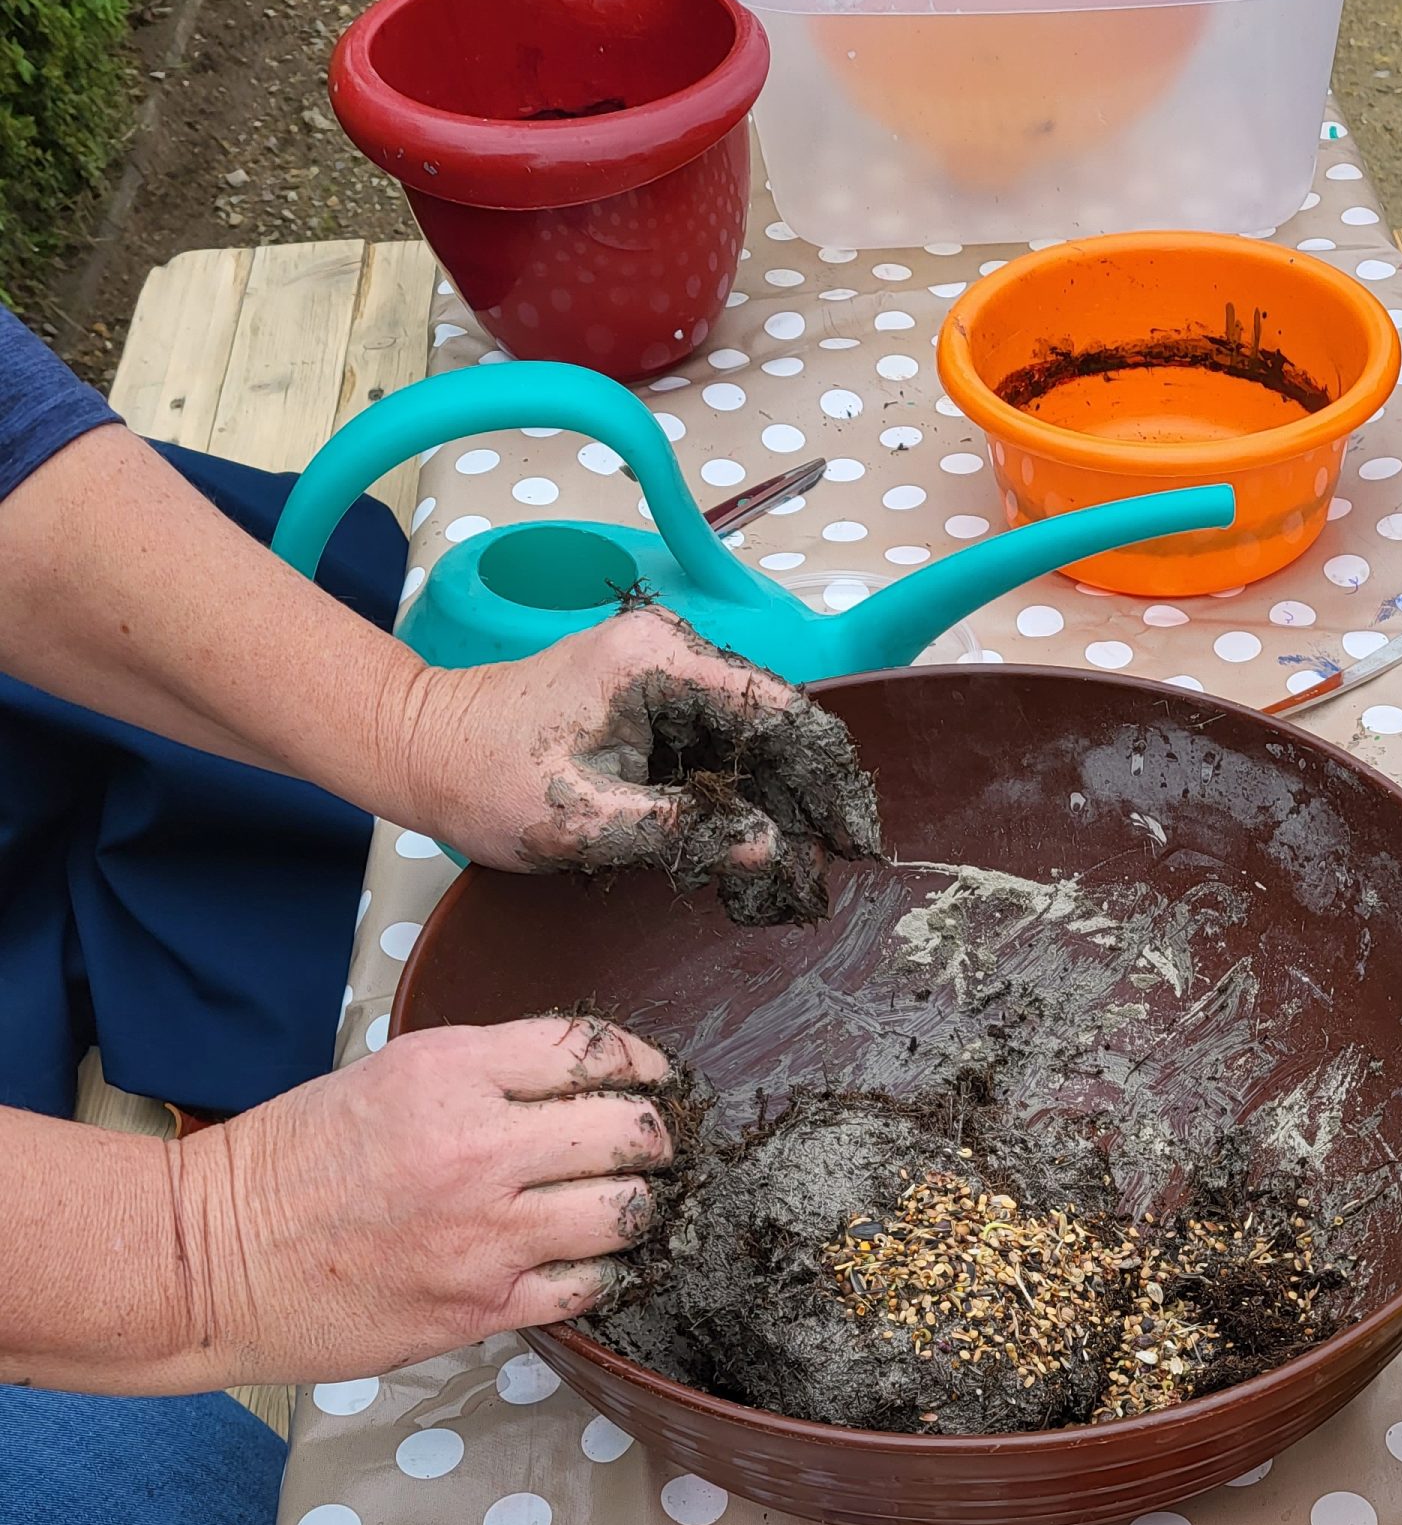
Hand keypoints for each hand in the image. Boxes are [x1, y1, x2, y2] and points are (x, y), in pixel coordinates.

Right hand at [172, 1016, 673, 1383]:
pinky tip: (590, 1261)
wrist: (215, 1257)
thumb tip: (569, 1083)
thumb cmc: (289, 1164)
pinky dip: (604, 1272)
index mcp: (449, 1071)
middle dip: (657, 1136)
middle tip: (656, 1145)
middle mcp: (478, 1147)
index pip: (588, 1051)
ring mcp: (486, 1234)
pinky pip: (588, 1286)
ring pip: (624, 1212)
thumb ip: (479, 1074)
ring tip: (627, 1204)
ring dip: (638, 1206)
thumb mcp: (383, 1076)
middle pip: (628, 1131)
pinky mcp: (482, 1306)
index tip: (653, 1075)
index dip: (639, 1061)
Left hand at [399, 608, 882, 920]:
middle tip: (839, 867)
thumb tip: (772, 850)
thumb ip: (685, 831)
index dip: (826, 775)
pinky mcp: (649, 708)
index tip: (856, 837)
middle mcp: (670, 655)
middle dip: (808, 797)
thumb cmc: (485, 780)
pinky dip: (741, 798)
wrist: (422, 753)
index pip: (777, 710)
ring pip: (749, 742)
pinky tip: (759, 847)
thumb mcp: (585, 821)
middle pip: (772, 725)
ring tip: (806, 868)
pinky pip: (715, 752)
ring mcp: (661, 679)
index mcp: (659, 662)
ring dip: (779, 804)